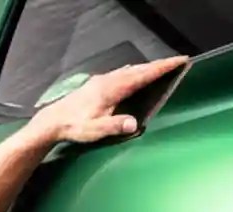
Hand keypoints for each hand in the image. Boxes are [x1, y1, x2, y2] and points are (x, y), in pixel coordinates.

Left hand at [31, 56, 189, 143]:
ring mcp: (102, 81)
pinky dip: (134, 72)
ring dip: (147, 68)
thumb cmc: (75, 127)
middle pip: (139, 69)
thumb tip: (135, 124)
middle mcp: (108, 80)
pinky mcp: (98, 84)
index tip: (178, 60)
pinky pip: (122, 73)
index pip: (142, 75)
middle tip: (177, 61)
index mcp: (112, 89)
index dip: (162, 68)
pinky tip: (135, 75)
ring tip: (161, 67)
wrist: (53, 121)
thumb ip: (115, 126)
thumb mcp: (95, 130)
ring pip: (130, 70)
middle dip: (159, 65)